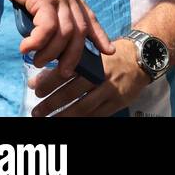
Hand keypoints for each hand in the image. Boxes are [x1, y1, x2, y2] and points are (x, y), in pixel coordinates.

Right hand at [0, 0, 113, 80]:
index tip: (108, 51)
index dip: (100, 35)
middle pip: (80, 31)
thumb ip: (47, 9)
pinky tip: (25, 48)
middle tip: (63, 72)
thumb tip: (44, 35)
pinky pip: (48, 27)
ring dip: (51, 53)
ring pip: (66, 33)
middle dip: (74, 56)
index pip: (90, 16)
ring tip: (36, 61)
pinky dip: (38, 42)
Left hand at [30, 36, 146, 117]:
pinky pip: (95, 115)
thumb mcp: (93, 52)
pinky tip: (68, 122)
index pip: (67, 70)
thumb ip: (71, 63)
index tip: (33, 86)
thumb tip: (41, 75)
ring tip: (48, 120)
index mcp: (93, 59)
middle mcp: (100, 75)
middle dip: (51, 102)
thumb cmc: (111, 55)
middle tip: (36, 110)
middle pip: (72, 91)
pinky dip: (80, 119)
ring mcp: (109, 90)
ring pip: (82, 106)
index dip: (49, 79)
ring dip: (62, 115)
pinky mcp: (116, 103)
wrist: (141, 58)